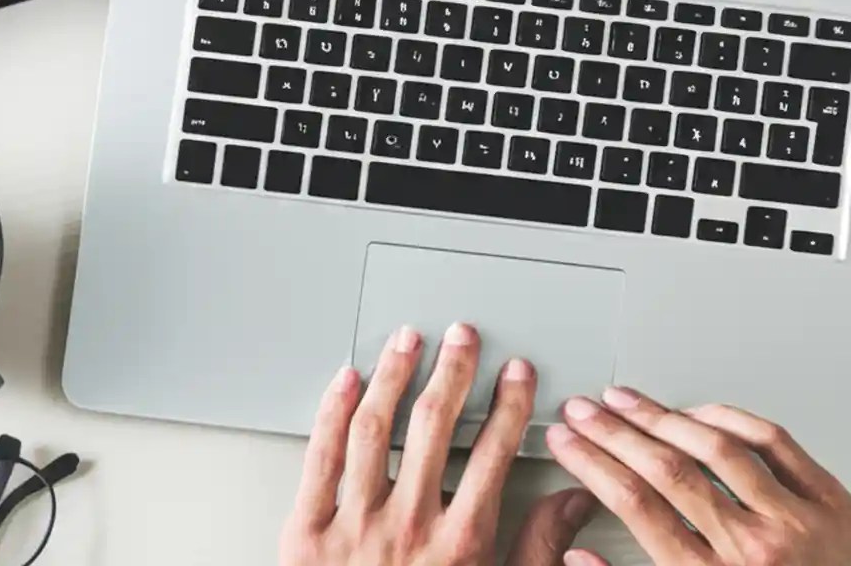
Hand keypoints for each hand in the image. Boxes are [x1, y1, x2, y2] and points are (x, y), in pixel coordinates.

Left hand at [279, 324, 598, 565]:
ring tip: (408, 340)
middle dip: (454, 371)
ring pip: (374, 428)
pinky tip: (348, 379)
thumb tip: (573, 504)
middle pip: (434, 426)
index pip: (493, 452)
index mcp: (460, 544)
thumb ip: (539, 551)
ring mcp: (353, 525)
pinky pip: (320, 456)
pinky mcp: (305, 530)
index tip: (516, 373)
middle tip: (463, 336)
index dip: (508, 404)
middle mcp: (408, 526)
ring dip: (394, 375)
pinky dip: (332, 411)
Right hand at [548, 388, 850, 564]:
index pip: (635, 505)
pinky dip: (730, 419)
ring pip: (716, 448)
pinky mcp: (830, 501)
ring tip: (626, 401)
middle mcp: (753, 548)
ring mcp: (795, 520)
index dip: (591, 464)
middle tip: (583, 411)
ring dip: (661, 416)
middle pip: (666, 470)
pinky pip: (774, 442)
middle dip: (613, 432)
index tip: (566, 442)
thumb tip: (580, 558)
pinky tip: (697, 411)